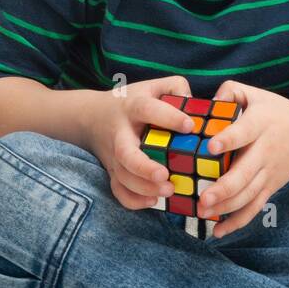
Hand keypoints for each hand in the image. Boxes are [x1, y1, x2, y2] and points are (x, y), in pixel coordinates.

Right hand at [83, 75, 194, 211]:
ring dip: (143, 187)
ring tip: (169, 190)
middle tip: (165, 175)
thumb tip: (195, 105)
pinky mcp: (112, 171)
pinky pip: (117, 190)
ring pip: (122, 176)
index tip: (190, 126)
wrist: (93, 116)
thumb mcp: (153, 86)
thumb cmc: (133, 101)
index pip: (148, 110)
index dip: (169, 117)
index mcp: (133, 107)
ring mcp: (114, 155)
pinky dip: (132, 200)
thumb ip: (176, 88)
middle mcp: (120, 133)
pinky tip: (153, 201)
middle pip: (125, 153)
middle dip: (144, 167)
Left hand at [198, 80, 288, 236]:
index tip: (211, 146)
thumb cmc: (277, 113)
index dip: (229, 139)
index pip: (244, 132)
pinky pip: (254, 207)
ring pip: (248, 194)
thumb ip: (231, 91)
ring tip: (203, 213)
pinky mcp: (270, 187)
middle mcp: (266, 150)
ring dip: (226, 207)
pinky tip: (218, 232)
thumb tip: (208, 102)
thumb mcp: (257, 95)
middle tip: (202, 198)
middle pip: (245, 173)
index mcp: (261, 124)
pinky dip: (238, 222)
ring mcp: (269, 173)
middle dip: (224, 188)